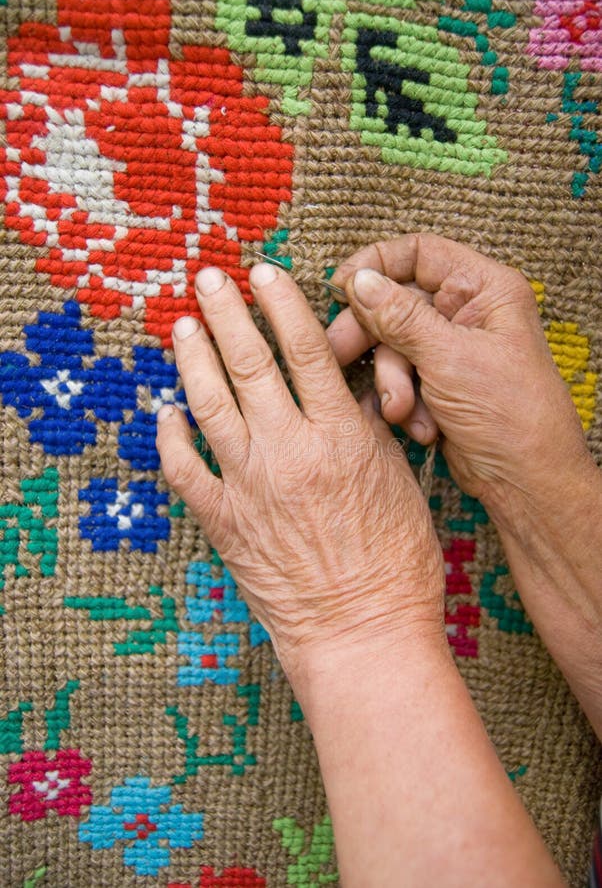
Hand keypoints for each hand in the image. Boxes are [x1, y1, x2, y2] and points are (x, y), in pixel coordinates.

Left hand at [156, 263, 445, 677]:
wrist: (362, 633)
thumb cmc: (397, 564)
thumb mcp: (399, 482)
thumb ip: (368, 430)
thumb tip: (351, 390)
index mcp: (339, 437)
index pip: (305, 350)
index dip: (281, 304)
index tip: (264, 272)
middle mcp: (289, 451)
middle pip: (250, 363)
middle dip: (226, 313)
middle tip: (208, 278)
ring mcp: (249, 486)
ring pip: (210, 405)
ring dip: (193, 359)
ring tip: (183, 325)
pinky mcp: (223, 522)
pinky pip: (184, 469)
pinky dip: (171, 436)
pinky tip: (166, 410)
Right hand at [326, 233, 590, 511]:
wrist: (524, 479)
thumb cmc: (511, 413)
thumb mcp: (450, 358)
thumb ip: (400, 317)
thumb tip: (359, 281)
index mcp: (484, 289)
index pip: (419, 254)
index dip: (376, 265)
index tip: (341, 288)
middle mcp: (466, 313)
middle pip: (396, 303)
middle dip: (373, 337)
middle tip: (341, 353)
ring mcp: (450, 349)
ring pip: (393, 347)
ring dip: (394, 382)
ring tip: (403, 410)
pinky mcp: (437, 383)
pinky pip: (400, 378)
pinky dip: (403, 401)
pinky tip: (420, 424)